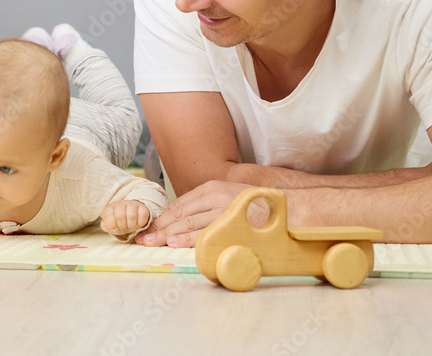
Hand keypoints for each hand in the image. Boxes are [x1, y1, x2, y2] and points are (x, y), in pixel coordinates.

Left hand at [100, 200, 150, 236]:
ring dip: (131, 225)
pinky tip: (138, 223)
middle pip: (120, 216)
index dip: (112, 225)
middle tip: (124, 228)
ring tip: (130, 226)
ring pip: (131, 215)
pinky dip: (140, 223)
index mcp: (110, 208)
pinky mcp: (143, 208)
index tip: (115, 227)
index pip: (108, 216)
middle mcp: (120, 203)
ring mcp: (132, 204)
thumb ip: (105, 226)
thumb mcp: (110, 226)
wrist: (131, 218)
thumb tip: (105, 225)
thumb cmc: (119, 223)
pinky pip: (143, 215)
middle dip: (122, 226)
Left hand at [136, 180, 260, 247]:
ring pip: (189, 223)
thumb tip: (184, 224)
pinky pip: (206, 232)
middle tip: (143, 239)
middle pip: (180, 214)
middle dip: (159, 227)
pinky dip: (189, 238)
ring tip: (153, 242)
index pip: (180, 205)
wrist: (288, 209)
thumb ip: (208, 208)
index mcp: (211, 188)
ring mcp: (223, 209)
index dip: (162, 218)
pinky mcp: (232, 222)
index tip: (148, 228)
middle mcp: (214, 196)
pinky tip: (176, 242)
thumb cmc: (256, 208)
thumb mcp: (228, 198)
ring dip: (169, 234)